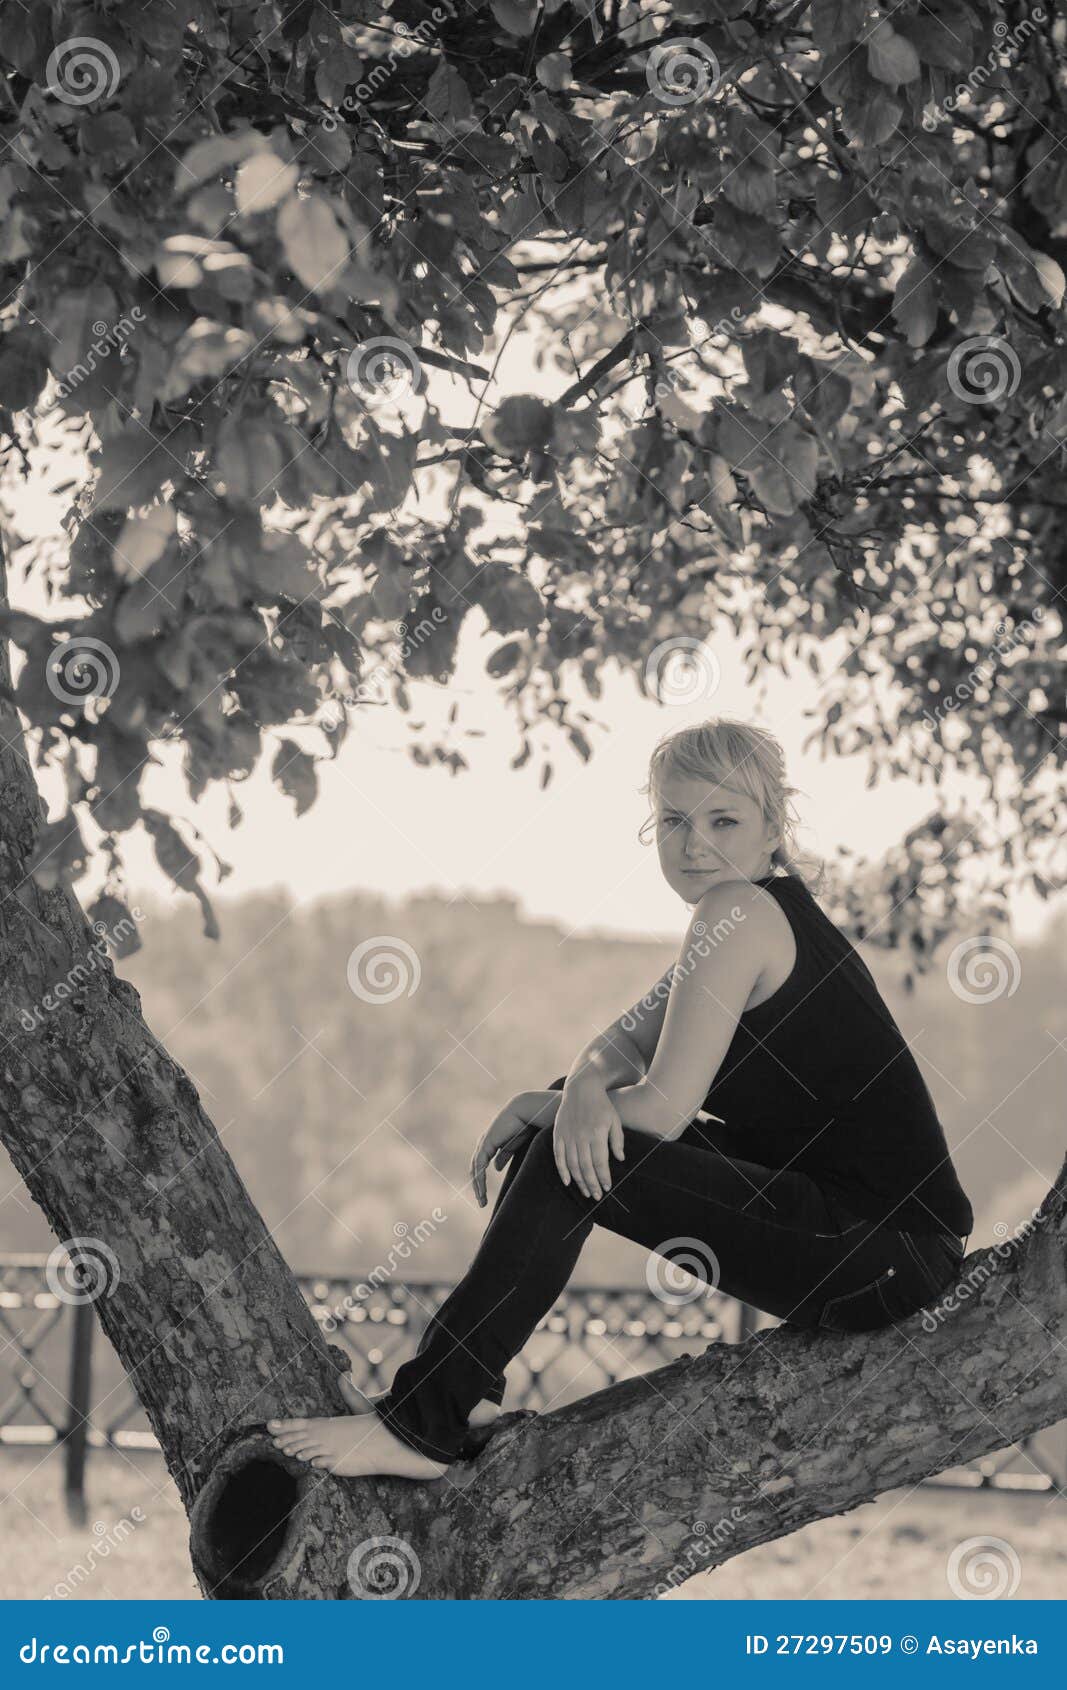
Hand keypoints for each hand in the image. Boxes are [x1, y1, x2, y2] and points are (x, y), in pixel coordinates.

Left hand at [469, 1090, 563, 1207]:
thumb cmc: (524, 1124)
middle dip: (478, 1185)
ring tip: (482, 1199)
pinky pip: (480, 1164)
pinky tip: (482, 1189)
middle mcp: (485, 1142)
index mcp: (491, 1143)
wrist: (526, 1111)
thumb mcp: (513, 1145)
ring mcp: (485, 1142)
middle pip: (476, 1168)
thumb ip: (504, 1155)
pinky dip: (480, 1178)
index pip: (482, 1164)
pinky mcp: (487, 1143)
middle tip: (482, 1201)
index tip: (485, 1195)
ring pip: (476, 1168)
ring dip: (478, 1185)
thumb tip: (496, 1168)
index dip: (482, 1179)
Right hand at [552, 1080, 624, 1200]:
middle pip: (585, 1167)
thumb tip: (620, 1159)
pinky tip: (567, 1182)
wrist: (581, 1088)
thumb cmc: (602, 1105)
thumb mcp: (615, 1120)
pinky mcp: (558, 1133)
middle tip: (596, 1197)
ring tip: (585, 1192)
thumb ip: (617, 1140)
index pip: (599, 1162)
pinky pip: (558, 1156)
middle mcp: (580, 1136)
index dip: (603, 1177)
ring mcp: (568, 1135)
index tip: (607, 1188)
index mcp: (596, 1133)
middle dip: (592, 1184)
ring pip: (572, 1164)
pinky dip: (562, 1170)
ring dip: (579, 1181)